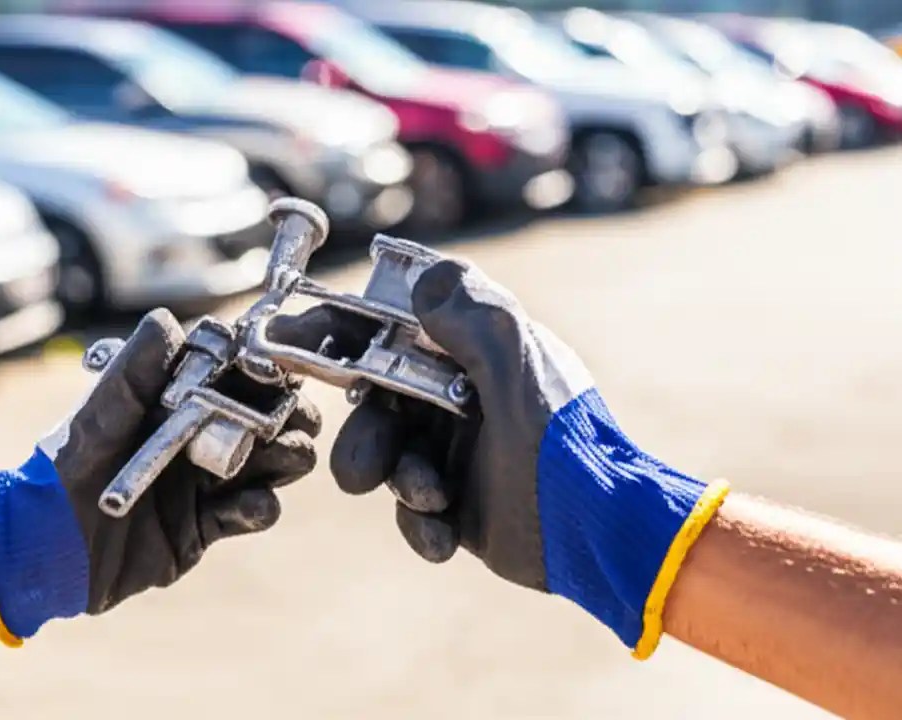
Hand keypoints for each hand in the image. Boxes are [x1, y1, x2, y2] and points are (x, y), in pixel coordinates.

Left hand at [0, 309, 321, 644]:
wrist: (44, 551)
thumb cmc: (61, 475)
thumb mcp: (97, 420)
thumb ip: (132, 374)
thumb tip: (167, 320)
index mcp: (178, 402)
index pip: (240, 374)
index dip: (268, 369)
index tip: (278, 370)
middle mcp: (200, 437)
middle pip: (273, 417)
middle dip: (291, 415)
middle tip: (290, 420)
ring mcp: (207, 483)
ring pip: (276, 462)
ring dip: (286, 456)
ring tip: (278, 458)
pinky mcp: (208, 527)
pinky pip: (255, 512)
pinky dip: (260, 507)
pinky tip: (247, 506)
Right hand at [320, 259, 728, 657]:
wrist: (599, 532)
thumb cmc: (563, 444)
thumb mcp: (520, 369)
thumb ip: (476, 319)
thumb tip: (428, 278)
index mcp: (476, 355)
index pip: (398, 329)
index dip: (347, 334)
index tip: (302, 346)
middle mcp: (461, 399)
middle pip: (378, 404)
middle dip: (365, 437)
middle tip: (359, 472)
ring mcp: (459, 454)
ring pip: (389, 459)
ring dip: (399, 482)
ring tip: (430, 499)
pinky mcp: (460, 507)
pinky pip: (413, 513)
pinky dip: (422, 527)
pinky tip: (445, 537)